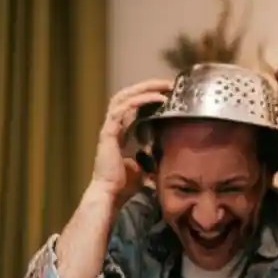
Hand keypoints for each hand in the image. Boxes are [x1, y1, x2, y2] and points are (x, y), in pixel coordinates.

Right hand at [91, 80, 171, 197]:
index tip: (167, 94)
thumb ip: (151, 159)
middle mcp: (113, 126)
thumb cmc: (123, 185)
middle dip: (147, 86)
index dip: (147, 97)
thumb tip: (166, 161)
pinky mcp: (109, 132)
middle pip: (126, 96)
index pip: (132, 106)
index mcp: (119, 132)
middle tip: (168, 83)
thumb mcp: (143, 168)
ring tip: (164, 86)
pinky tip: (158, 99)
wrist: (110, 194)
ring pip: (124, 97)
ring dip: (146, 89)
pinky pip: (124, 109)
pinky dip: (141, 100)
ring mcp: (109, 127)